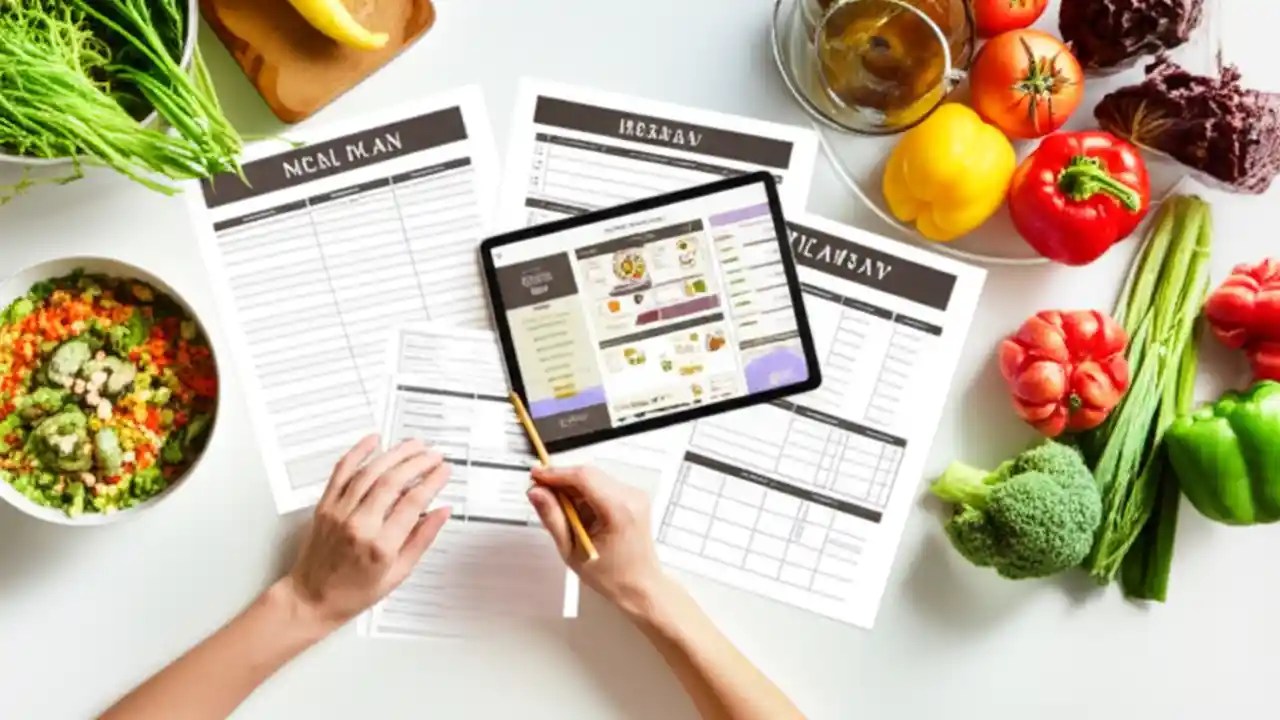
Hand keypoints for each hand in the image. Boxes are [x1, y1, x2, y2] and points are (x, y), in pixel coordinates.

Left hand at [279, 435, 451, 627]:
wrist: (310, 599)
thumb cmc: (352, 593)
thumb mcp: (398, 575)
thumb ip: (422, 540)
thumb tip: (441, 513)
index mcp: (380, 546)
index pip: (413, 502)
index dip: (433, 481)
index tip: (444, 471)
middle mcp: (359, 525)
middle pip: (393, 481)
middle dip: (418, 462)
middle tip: (434, 455)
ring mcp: (339, 513)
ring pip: (370, 472)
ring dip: (395, 454)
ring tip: (413, 445)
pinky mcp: (325, 506)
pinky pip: (341, 472)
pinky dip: (357, 452)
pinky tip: (373, 440)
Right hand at [527, 466, 668, 617]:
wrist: (640, 585)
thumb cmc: (613, 576)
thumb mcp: (573, 550)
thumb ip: (553, 518)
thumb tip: (537, 494)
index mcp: (619, 510)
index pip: (582, 477)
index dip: (555, 473)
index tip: (536, 476)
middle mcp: (631, 497)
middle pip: (587, 474)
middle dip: (561, 480)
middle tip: (540, 493)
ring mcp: (635, 495)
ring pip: (594, 478)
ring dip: (573, 488)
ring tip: (563, 514)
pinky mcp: (633, 498)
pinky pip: (603, 485)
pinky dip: (585, 494)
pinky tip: (579, 515)